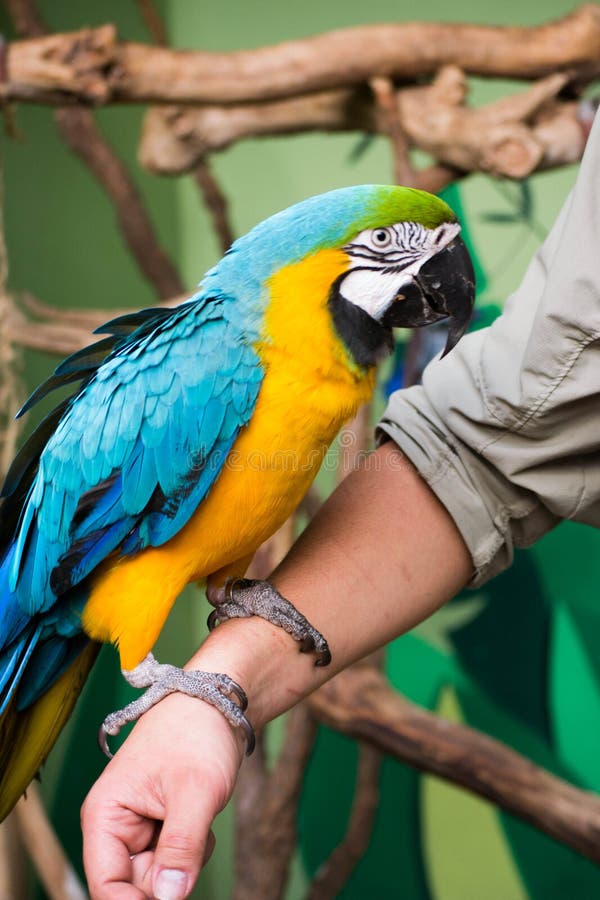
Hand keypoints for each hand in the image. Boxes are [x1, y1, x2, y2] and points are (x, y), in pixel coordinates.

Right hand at [82, 692, 244, 898]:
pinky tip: (201, 816)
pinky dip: (194, 849)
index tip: (172, 898)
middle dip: (169, 874)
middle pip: (136, 886)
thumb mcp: (195, 792)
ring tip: (197, 816)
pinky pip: (175, 861)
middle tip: (195, 837)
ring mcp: (139, 826)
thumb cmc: (198, 733)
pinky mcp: (161, 826)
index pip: (106, 886)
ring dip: (185, 860)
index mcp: (105, 815)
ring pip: (159, 876)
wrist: (218, 702)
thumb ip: (181, 847)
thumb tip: (167, 898)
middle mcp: (115, 825)